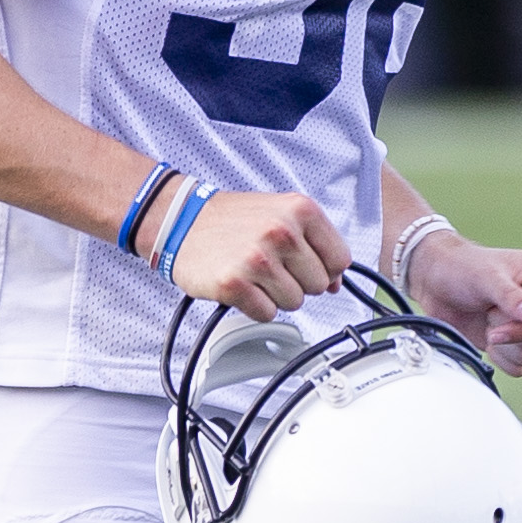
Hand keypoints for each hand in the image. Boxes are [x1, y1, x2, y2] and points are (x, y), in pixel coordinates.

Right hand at [153, 191, 354, 321]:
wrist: (181, 220)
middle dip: (297, 281)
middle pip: (318, 285)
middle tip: (270, 265)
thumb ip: (315, 243)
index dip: (324, 268)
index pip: (340, 259)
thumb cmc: (233, 219)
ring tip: (254, 273)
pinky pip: (267, 313)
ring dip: (275, 295)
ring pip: (294, 302)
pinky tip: (241, 285)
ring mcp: (258, 258)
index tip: (304, 264)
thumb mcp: (281, 214)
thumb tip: (335, 283)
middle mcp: (282, 231)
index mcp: (300, 209)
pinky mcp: (234, 283)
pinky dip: (255, 306)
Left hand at [408, 236, 521, 377]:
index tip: (496, 327)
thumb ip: (510, 296)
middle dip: (509, 331)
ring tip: (489, 318)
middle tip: (488, 309)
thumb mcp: (485, 276)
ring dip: (503, 344)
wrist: (441, 285)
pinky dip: (501, 357)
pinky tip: (490, 334)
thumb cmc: (464, 268)